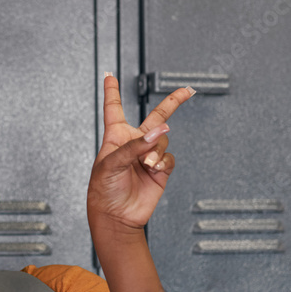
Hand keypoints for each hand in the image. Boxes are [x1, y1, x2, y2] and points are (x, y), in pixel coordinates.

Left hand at [87, 74, 193, 231]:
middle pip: (156, 117)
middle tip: (187, 90)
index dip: (112, 91)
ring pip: (163, 140)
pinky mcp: (160, 169)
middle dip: (173, 102)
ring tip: (145, 165)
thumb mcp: (111, 164)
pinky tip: (154, 170)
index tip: (109, 75)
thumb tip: (160, 132)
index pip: (114, 108)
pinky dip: (163, 162)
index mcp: (115, 137)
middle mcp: (134, 143)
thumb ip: (135, 146)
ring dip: (156, 151)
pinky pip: (169, 157)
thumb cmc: (103, 190)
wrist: (116, 216)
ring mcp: (148, 156)